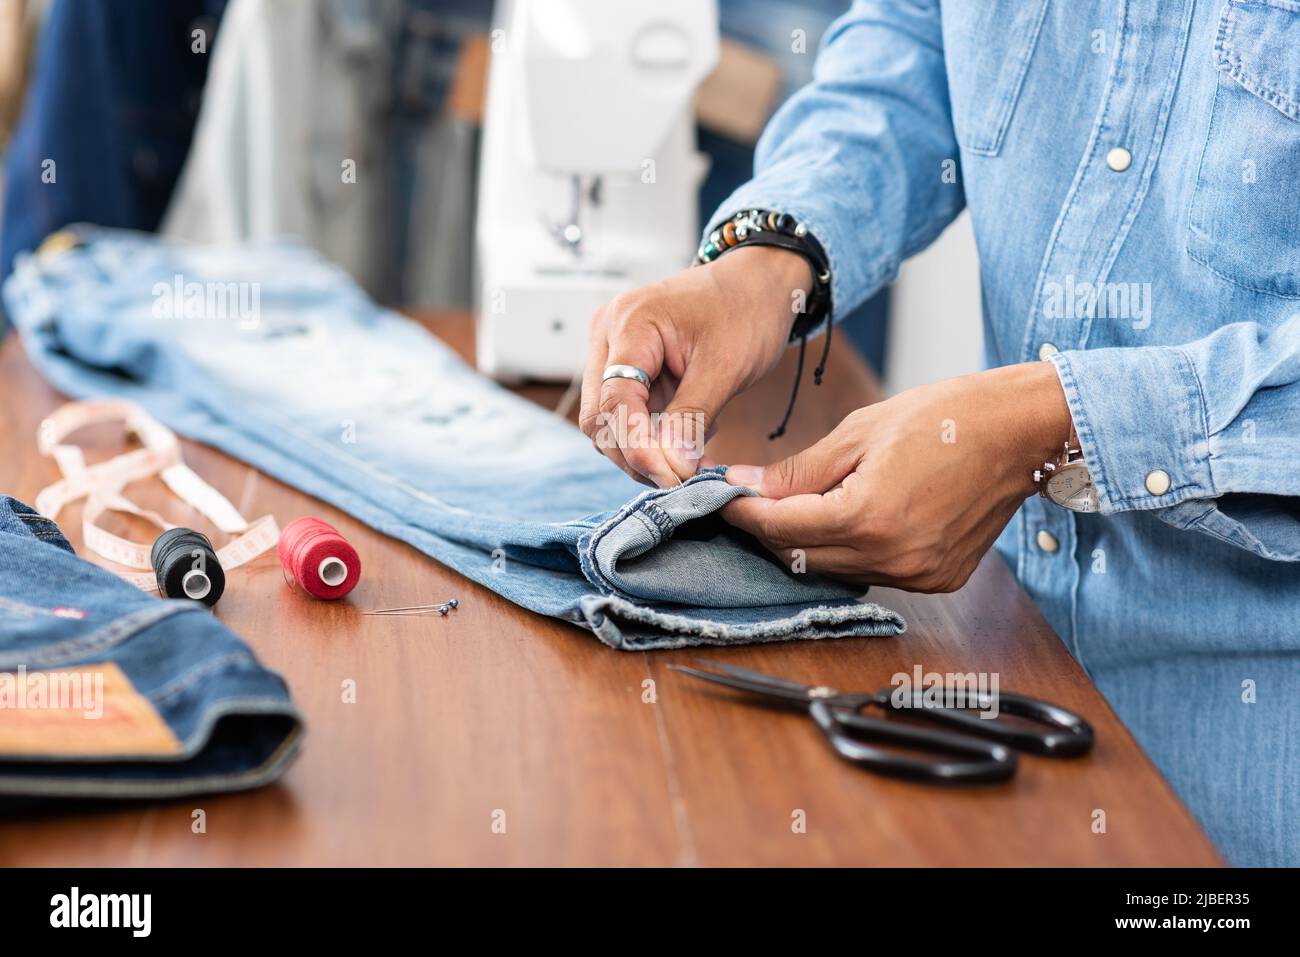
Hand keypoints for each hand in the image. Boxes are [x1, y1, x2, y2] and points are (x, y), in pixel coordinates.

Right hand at [579, 246, 811, 487]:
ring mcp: (612, 348)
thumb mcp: (726, 367)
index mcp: (630, 323)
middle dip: (637, 455)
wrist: (757, 282)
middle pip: (600, 417)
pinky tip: (688, 429)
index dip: (637, 448)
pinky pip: (626, 412)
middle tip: (684, 477)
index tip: (671, 479)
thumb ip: (693, 417)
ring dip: (644, 448)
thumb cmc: (746, 310)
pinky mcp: (625, 364)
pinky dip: (652, 433)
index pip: (614, 402)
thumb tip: (672, 467)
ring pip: (608, 421)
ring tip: (693, 449)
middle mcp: (608, 333)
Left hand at [721, 362, 1072, 592]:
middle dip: (769, 530)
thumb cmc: (946, 417)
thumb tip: (744, 486)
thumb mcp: (861, 431)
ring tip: (795, 508)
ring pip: (835, 570)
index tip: (721, 498)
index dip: (744, 514)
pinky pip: (873, 573)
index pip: (780, 527)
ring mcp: (918, 576)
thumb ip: (799, 470)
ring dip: (807, 543)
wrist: (1022, 432)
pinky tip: (847, 522)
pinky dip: (849, 552)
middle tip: (750, 501)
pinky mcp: (937, 581)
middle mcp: (892, 558)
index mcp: (867, 517)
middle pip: (801, 557)